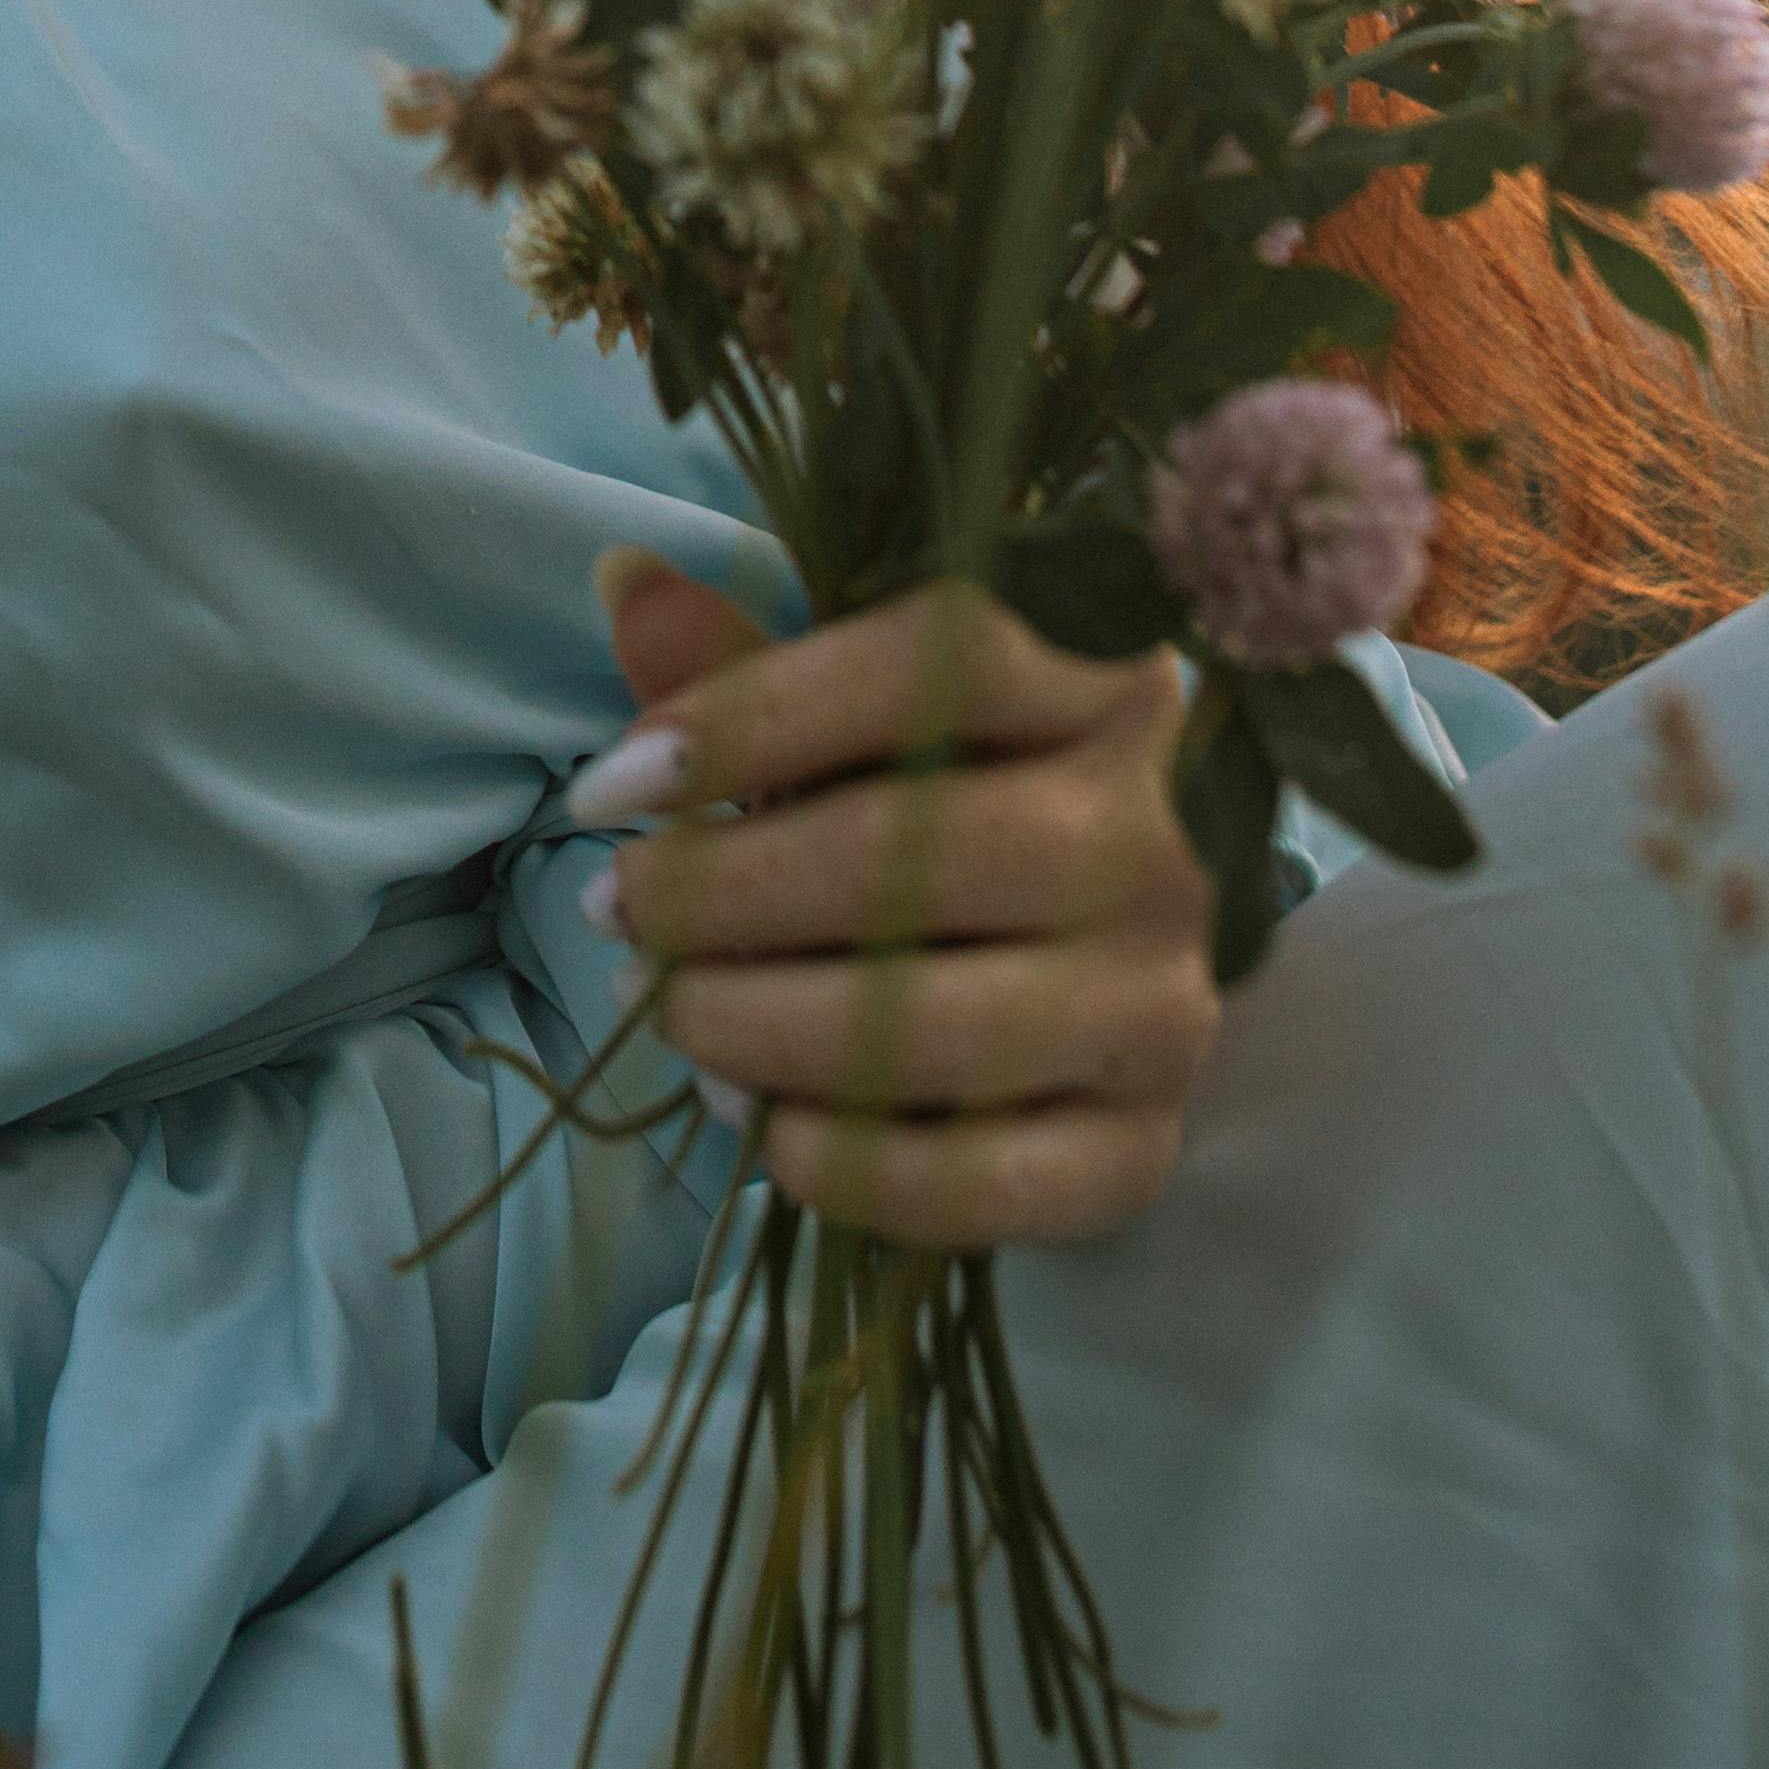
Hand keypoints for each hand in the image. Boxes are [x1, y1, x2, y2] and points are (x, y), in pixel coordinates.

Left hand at [578, 562, 1219, 1248]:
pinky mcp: (1144, 1148)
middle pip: (915, 855)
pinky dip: (842, 1164)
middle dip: (723, 893)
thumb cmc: (962, 802)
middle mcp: (1155, 839)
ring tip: (671, 1013)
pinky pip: (979, 1182)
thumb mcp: (874, 712)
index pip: (935, 666)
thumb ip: (759, 662)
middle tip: (615, 911)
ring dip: (757, 1029)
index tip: (606, 786)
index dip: (751, 719)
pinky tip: (761, 1123)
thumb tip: (625, 586)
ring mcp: (1162, 1004)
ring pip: (933, 1028)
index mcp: (1103, 683)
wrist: (1108, 967)